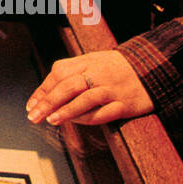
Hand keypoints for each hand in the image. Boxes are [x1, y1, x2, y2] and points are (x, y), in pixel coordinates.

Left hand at [26, 50, 153, 126]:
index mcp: (88, 61)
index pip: (59, 73)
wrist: (151, 66)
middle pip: (68, 85)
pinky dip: (90, 118)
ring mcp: (112, 88)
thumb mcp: (93, 61)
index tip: (31, 105)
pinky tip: (78, 123)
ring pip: (85, 98)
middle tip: (34, 116)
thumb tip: (46, 90)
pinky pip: (105, 112)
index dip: (42, 90)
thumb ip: (72, 72)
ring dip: (66, 111)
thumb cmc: (117, 67)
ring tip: (51, 120)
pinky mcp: (125, 103)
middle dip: (48, 102)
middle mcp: (98, 73)